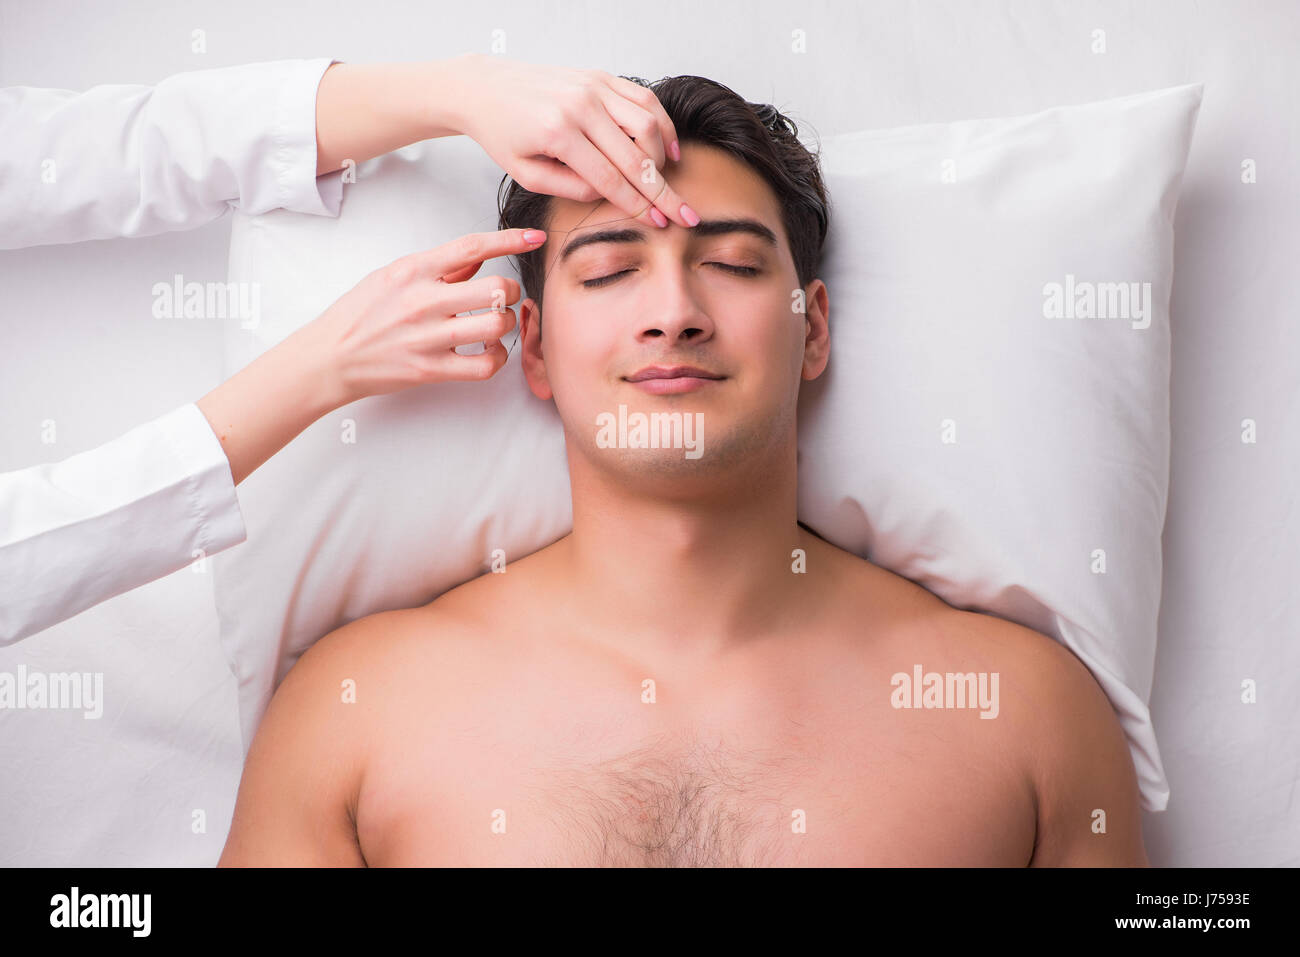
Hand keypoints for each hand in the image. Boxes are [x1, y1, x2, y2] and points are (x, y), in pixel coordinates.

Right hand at [309, 228, 544, 405]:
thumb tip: (478, 257)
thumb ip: (438, 268)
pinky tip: (489, 352)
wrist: (328, 358)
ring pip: (496, 325)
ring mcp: (428, 337)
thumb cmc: (360, 314)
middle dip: (512, 291)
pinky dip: (496, 358)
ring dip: (505, 325)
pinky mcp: (431, 369)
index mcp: (413, 270)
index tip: (534, 237)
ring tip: (494, 326)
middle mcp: (422, 300)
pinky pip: (485, 364)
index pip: (472, 246)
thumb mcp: (393, 276)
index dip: (510, 239)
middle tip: (505, 297)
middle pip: (497, 287)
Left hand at [445, 54, 696, 229]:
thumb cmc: (502, 133)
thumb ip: (569, 189)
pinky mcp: (600, 76)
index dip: (638, 205)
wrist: (485, 87)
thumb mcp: (525, 174)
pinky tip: (667, 147)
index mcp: (558, 134)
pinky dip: (662, 124)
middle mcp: (580, 105)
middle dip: (663, 190)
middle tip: (684, 214)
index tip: (658, 223)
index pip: (610, 178)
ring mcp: (593, 86)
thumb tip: (611, 195)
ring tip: (669, 180)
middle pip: (637, 155)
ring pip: (648, 123)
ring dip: (664, 157)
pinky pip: (643, 99)